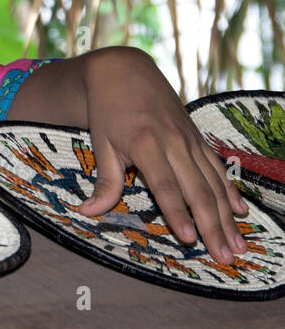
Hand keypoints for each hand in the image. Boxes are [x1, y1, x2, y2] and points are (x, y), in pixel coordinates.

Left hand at [76, 47, 249, 263]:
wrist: (123, 71)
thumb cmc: (107, 110)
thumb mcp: (101, 144)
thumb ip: (104, 181)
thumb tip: (88, 212)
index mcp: (146, 144)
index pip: (165, 186)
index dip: (178, 213)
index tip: (189, 238)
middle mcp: (174, 143)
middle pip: (198, 190)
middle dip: (212, 226)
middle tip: (224, 257)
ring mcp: (189, 140)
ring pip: (214, 183)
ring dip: (227, 216)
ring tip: (236, 245)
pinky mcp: (197, 137)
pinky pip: (217, 168)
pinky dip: (230, 191)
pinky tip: (240, 213)